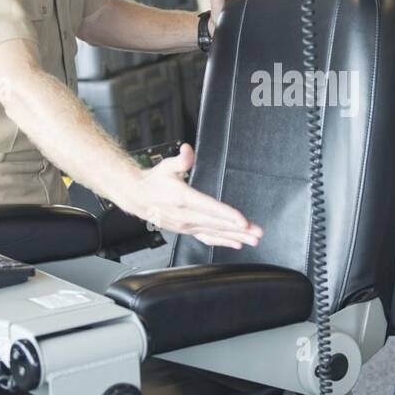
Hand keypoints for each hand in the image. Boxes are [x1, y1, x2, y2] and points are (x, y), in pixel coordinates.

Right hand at [116, 143, 263, 248]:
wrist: (137, 197)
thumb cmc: (154, 182)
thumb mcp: (166, 166)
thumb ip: (180, 159)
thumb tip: (188, 150)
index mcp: (183, 199)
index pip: (209, 208)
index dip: (228, 215)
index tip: (243, 221)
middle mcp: (186, 216)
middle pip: (217, 224)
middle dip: (240, 230)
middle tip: (257, 232)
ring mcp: (187, 226)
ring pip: (215, 233)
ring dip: (236, 237)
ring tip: (253, 240)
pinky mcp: (187, 230)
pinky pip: (207, 238)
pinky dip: (223, 242)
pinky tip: (236, 243)